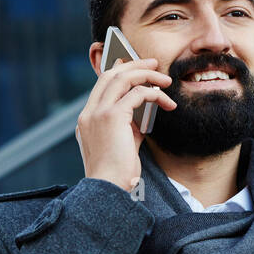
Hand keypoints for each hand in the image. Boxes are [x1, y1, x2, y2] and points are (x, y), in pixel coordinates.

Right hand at [74, 57, 175, 191]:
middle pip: (111, 74)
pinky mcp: (112, 117)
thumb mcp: (121, 144)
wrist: (108, 187)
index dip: (120, 72)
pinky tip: (166, 102)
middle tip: (154, 65)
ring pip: (123, 78)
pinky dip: (154, 94)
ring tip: (165, 80)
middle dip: (135, 65)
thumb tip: (143, 112)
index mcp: (86, 119)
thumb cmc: (116, 173)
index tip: (136, 67)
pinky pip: (137, 94)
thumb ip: (128, 125)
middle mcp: (89, 113)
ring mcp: (98, 113)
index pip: (102, 85)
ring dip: (147, 75)